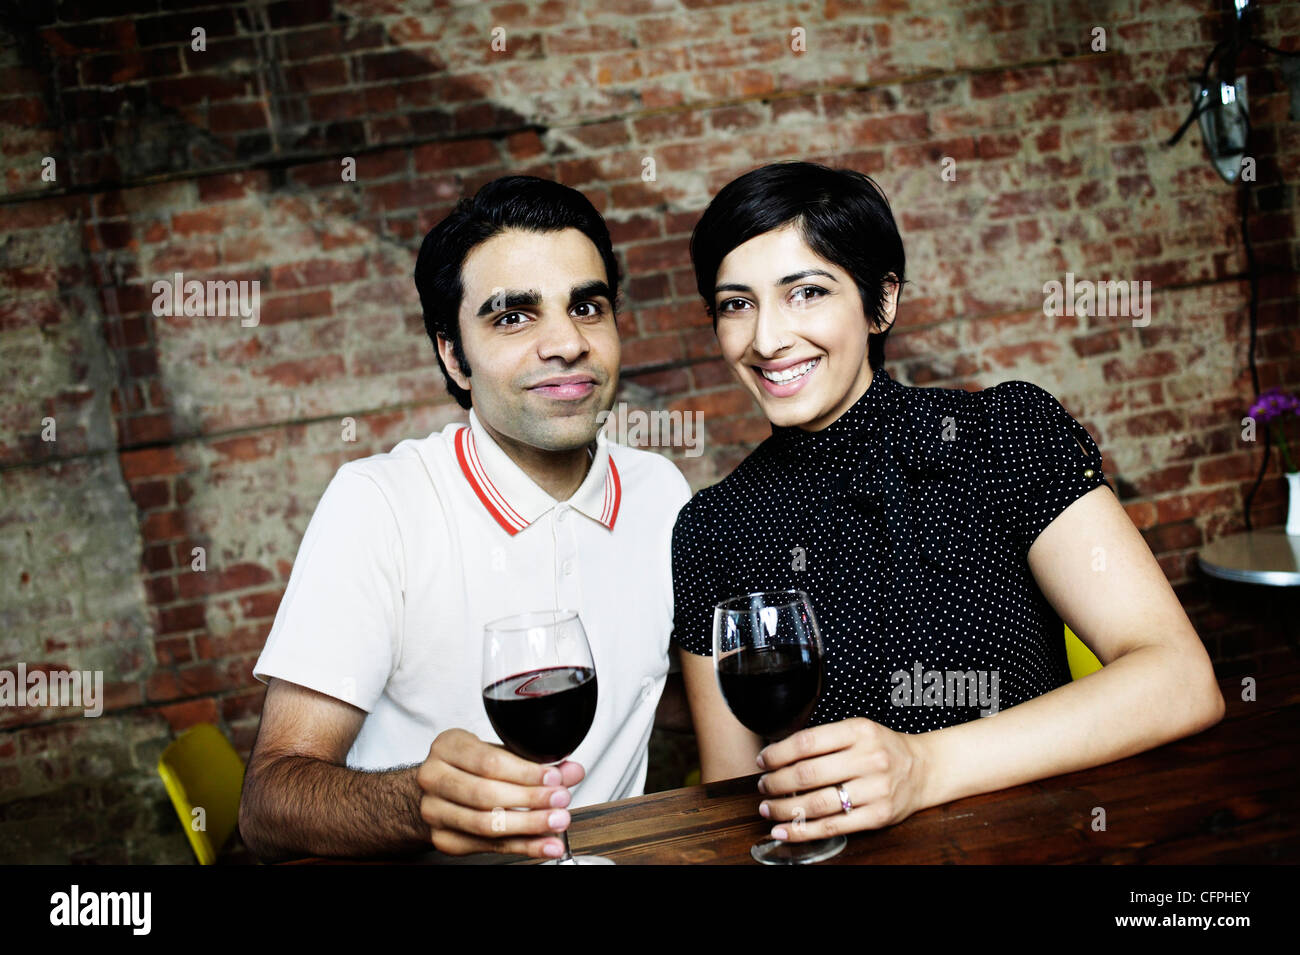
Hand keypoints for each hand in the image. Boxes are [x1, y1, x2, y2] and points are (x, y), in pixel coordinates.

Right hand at [416, 728, 584, 859]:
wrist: (437, 789)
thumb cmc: (470, 766)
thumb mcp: (498, 752)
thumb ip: (535, 760)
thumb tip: (572, 771)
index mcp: (448, 747)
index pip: (489, 762)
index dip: (526, 773)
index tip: (555, 778)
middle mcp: (434, 778)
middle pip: (486, 794)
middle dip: (530, 800)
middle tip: (561, 801)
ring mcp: (434, 811)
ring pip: (485, 824)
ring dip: (528, 826)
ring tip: (556, 823)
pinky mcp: (443, 838)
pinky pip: (487, 846)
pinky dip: (522, 846)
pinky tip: (544, 843)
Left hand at [754, 718, 928, 842]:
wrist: (923, 769)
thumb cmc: (883, 749)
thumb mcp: (858, 731)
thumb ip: (824, 740)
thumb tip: (778, 755)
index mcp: (859, 731)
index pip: (806, 742)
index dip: (778, 753)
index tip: (763, 760)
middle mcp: (869, 759)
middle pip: (808, 774)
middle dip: (776, 782)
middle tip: (763, 785)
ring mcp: (875, 789)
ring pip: (817, 804)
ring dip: (784, 808)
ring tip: (767, 808)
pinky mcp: (878, 816)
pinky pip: (833, 827)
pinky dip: (803, 831)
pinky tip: (784, 830)